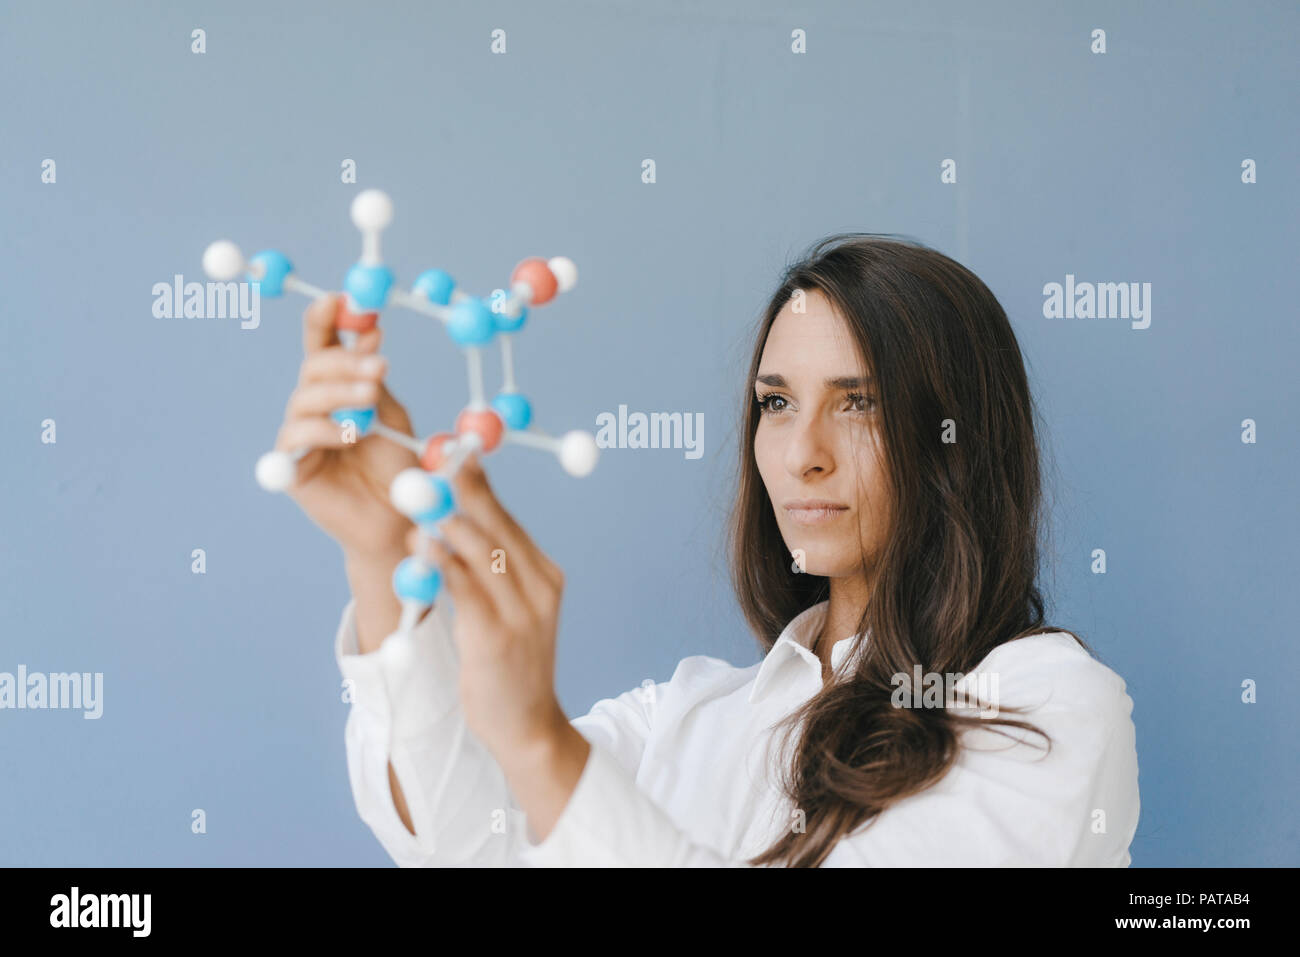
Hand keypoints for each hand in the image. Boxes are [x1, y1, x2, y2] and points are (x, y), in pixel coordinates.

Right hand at [274, 294, 419, 560]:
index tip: (339, 299)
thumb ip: (375, 380)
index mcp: (340, 388)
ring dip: (339, 392)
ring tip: (372, 396)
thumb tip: (370, 332)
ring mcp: (300, 435)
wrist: (401, 521)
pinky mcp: (292, 467)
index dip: (325, 319)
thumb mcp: (394, 416)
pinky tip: (351, 434)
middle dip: (344, 360)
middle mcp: (315, 407)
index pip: (323, 344)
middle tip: (380, 364)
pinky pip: (296, 436)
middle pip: (313, 368)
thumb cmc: (399, 469)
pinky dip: (325, 429)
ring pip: (305, 397)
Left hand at [407, 452, 568, 767]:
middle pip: (496, 526)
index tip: (453, 451)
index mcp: (545, 574)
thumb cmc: (506, 665)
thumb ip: (486, 569)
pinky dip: (442, 562)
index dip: (479, 482)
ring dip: (446, 520)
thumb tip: (448, 521)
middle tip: (428, 462)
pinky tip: (421, 544)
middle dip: (461, 489)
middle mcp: (540, 587)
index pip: (507, 519)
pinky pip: (466, 588)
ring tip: (416, 500)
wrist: (527, 727)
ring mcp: (523, 612)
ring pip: (481, 551)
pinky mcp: (498, 637)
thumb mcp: (506, 610)